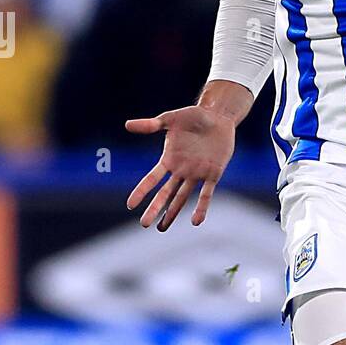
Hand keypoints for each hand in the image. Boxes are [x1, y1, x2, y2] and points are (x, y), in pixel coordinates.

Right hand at [125, 104, 236, 229]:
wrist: (218, 116)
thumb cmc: (194, 116)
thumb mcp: (171, 119)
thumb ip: (151, 124)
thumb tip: (127, 125)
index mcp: (169, 159)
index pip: (152, 179)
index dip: (141, 191)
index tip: (130, 205)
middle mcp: (181, 170)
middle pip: (165, 193)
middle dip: (155, 208)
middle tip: (144, 224)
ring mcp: (197, 173)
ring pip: (182, 197)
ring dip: (173, 213)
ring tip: (162, 228)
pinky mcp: (213, 174)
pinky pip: (206, 194)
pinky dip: (201, 207)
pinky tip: (195, 221)